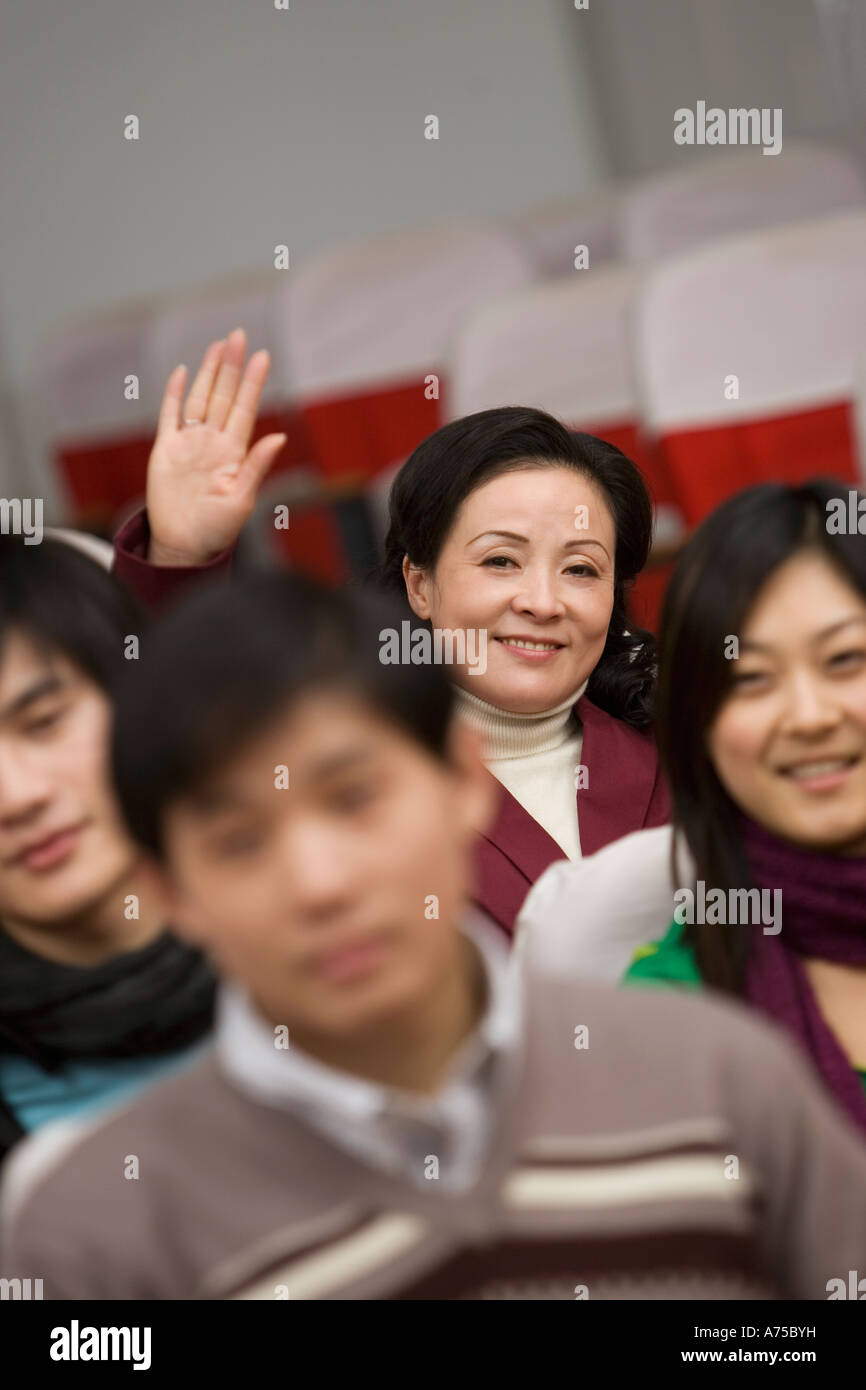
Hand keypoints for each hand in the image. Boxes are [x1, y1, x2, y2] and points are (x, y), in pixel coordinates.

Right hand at [146, 328, 286, 564]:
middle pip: (223, 395)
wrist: (183, 546)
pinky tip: (181, 371)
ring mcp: (189, 443)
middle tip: (240, 335)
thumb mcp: (242, 499)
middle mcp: (213, 442)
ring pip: (199, 397)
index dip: (254, 383)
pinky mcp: (165, 450)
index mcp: (234, 452)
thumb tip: (280, 437)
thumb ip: (257, 466)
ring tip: (220, 345)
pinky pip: (169, 415)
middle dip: (232, 366)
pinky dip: (173, 393)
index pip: (245, 409)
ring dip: (209, 372)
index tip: (264, 356)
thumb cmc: (217, 529)